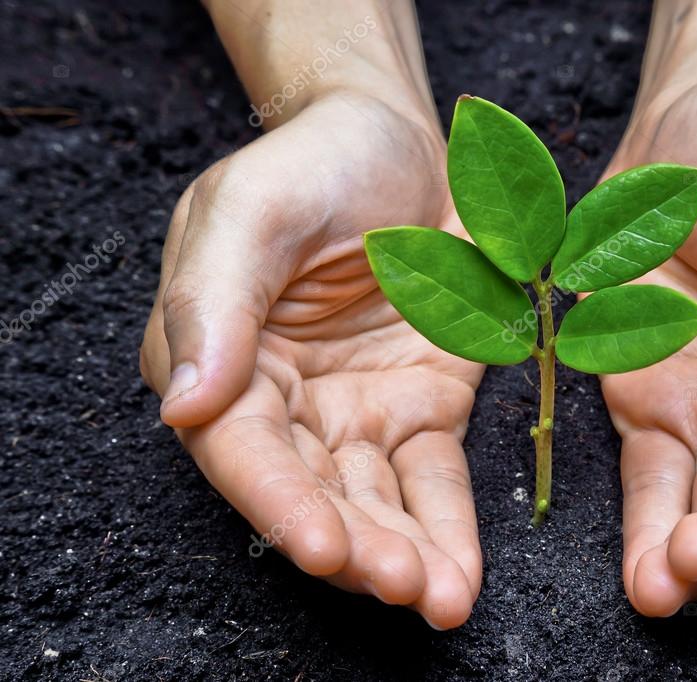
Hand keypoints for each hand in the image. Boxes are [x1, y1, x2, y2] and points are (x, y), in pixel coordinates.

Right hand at [140, 92, 483, 628]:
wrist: (397, 142)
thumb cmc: (312, 163)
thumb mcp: (252, 209)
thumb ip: (214, 301)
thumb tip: (185, 406)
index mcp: (221, 359)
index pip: (242, 449)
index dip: (278, 503)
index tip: (320, 546)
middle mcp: (285, 403)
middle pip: (312, 491)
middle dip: (354, 545)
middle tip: (397, 581)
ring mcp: (357, 411)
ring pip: (375, 500)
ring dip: (402, 554)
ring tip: (437, 597)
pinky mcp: (422, 407)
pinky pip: (433, 478)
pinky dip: (447, 527)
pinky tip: (457, 575)